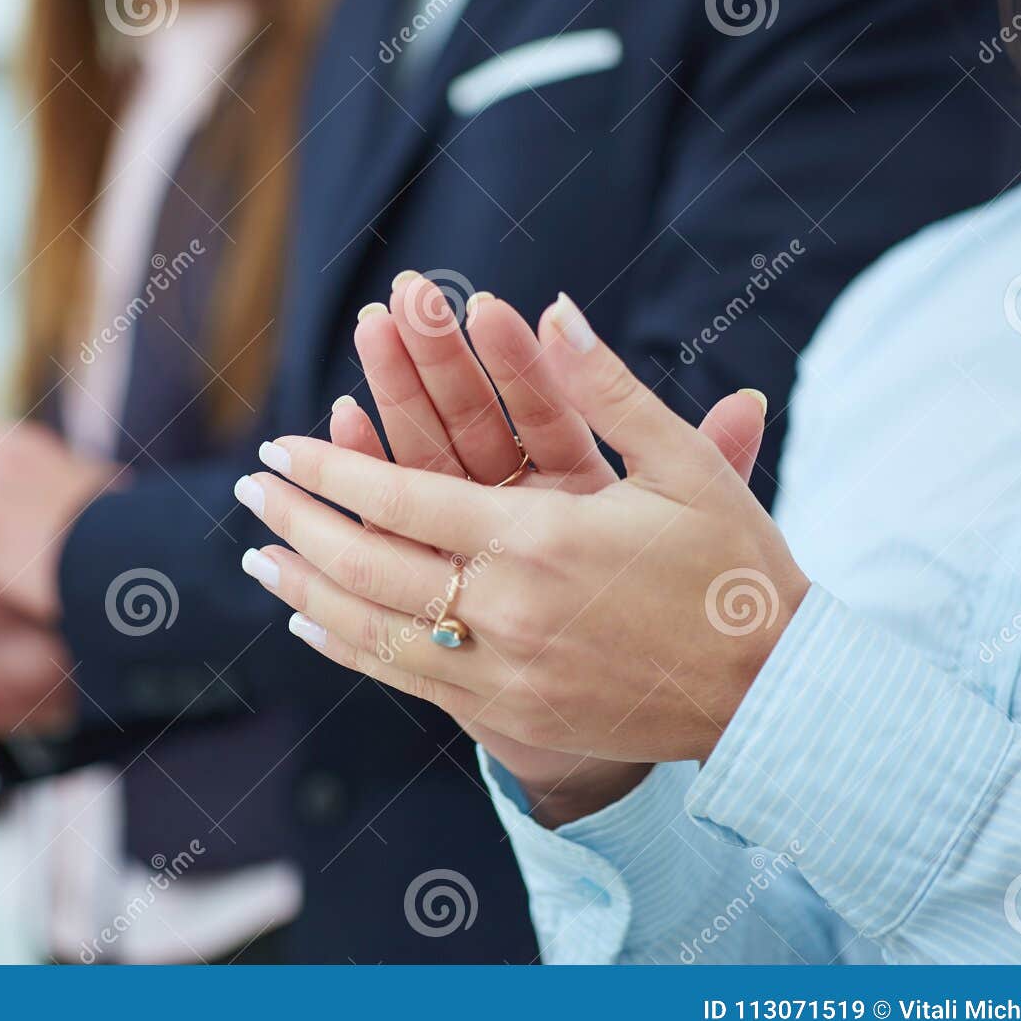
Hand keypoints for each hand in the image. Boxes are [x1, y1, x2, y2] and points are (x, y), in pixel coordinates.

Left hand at [238, 290, 809, 768]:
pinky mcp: (508, 713)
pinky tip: (314, 624)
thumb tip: (550, 306)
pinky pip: (405, 679)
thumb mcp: (684, 466)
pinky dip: (350, 648)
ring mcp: (501, 670)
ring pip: (371, 629)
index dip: (328, 472)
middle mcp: (507, 608)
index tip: (275, 450)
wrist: (772, 695)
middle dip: (297, 525)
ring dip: (305, 589)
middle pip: (366, 564)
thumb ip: (608, 387)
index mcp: (542, 537)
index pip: (402, 497)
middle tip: (248, 494)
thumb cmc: (735, 569)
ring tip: (256, 560)